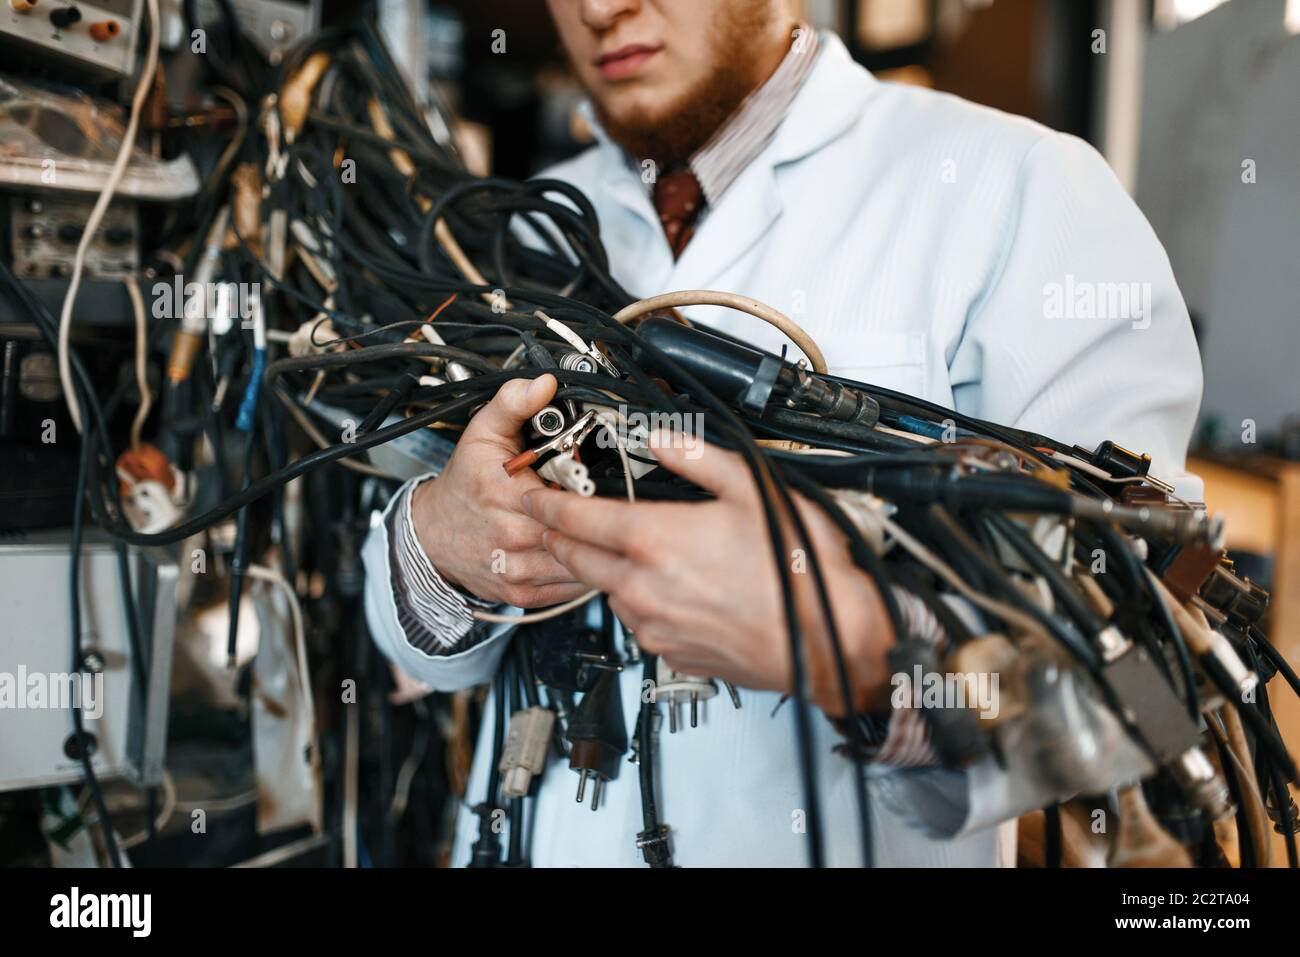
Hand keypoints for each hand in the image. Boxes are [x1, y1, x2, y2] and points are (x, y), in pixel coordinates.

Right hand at [410, 373, 589, 607]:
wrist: (432, 534)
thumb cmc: (464, 485)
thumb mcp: (483, 433)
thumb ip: (514, 403)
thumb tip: (545, 384)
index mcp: (507, 497)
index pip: (574, 498)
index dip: (592, 489)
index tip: (598, 480)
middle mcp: (514, 540)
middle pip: (584, 534)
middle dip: (601, 520)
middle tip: (608, 505)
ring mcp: (520, 573)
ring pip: (584, 565)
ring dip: (597, 548)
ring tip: (600, 529)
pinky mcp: (526, 596)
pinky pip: (573, 587)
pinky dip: (585, 570)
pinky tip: (583, 551)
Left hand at [522, 432, 895, 715]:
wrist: (828, 640)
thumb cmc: (799, 570)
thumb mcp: (752, 490)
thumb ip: (697, 458)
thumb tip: (665, 437)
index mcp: (655, 541)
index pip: (574, 519)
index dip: (545, 503)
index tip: (531, 493)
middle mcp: (643, 587)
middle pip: (575, 558)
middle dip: (557, 536)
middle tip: (553, 520)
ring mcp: (653, 625)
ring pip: (606, 590)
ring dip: (602, 569)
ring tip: (621, 551)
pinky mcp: (669, 652)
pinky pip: (636, 620)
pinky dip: (636, 600)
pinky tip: (665, 587)